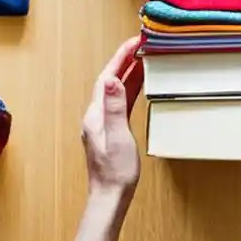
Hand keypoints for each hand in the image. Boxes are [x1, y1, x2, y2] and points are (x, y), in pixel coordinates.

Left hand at [80, 37, 142, 202]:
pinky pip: (120, 103)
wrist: (109, 198)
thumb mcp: (118, 137)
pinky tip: (139, 87)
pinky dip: (129, 91)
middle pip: (109, 81)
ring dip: (128, 74)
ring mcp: (101, 124)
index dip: (119, 58)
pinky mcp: (109, 131)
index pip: (106, 78)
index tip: (132, 42)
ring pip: (115, 91)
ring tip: (144, 59)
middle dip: (124, 62)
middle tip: (141, 45)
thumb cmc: (115, 172)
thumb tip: (111, 80)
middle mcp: (96, 117)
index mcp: (96, 115)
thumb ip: (115, 108)